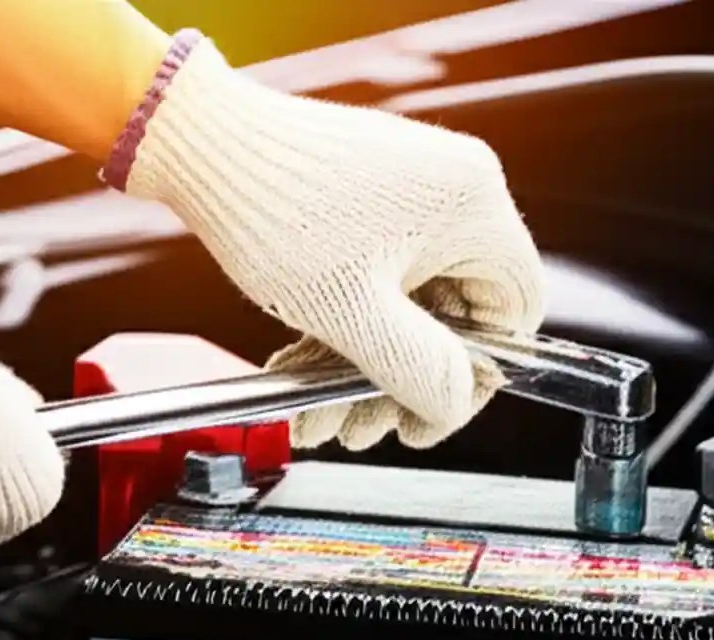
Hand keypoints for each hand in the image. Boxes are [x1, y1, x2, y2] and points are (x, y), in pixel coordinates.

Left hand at [114, 32, 544, 449]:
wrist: (199, 142)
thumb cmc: (274, 212)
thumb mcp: (351, 313)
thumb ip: (416, 369)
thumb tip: (453, 406)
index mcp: (474, 207)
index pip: (514, 312)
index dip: (474, 379)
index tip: (424, 419)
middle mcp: (453, 191)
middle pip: (453, 314)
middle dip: (400, 380)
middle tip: (358, 424)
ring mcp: (408, 192)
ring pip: (406, 303)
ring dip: (363, 364)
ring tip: (318, 412)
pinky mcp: (367, 199)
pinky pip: (375, 278)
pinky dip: (343, 325)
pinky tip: (300, 369)